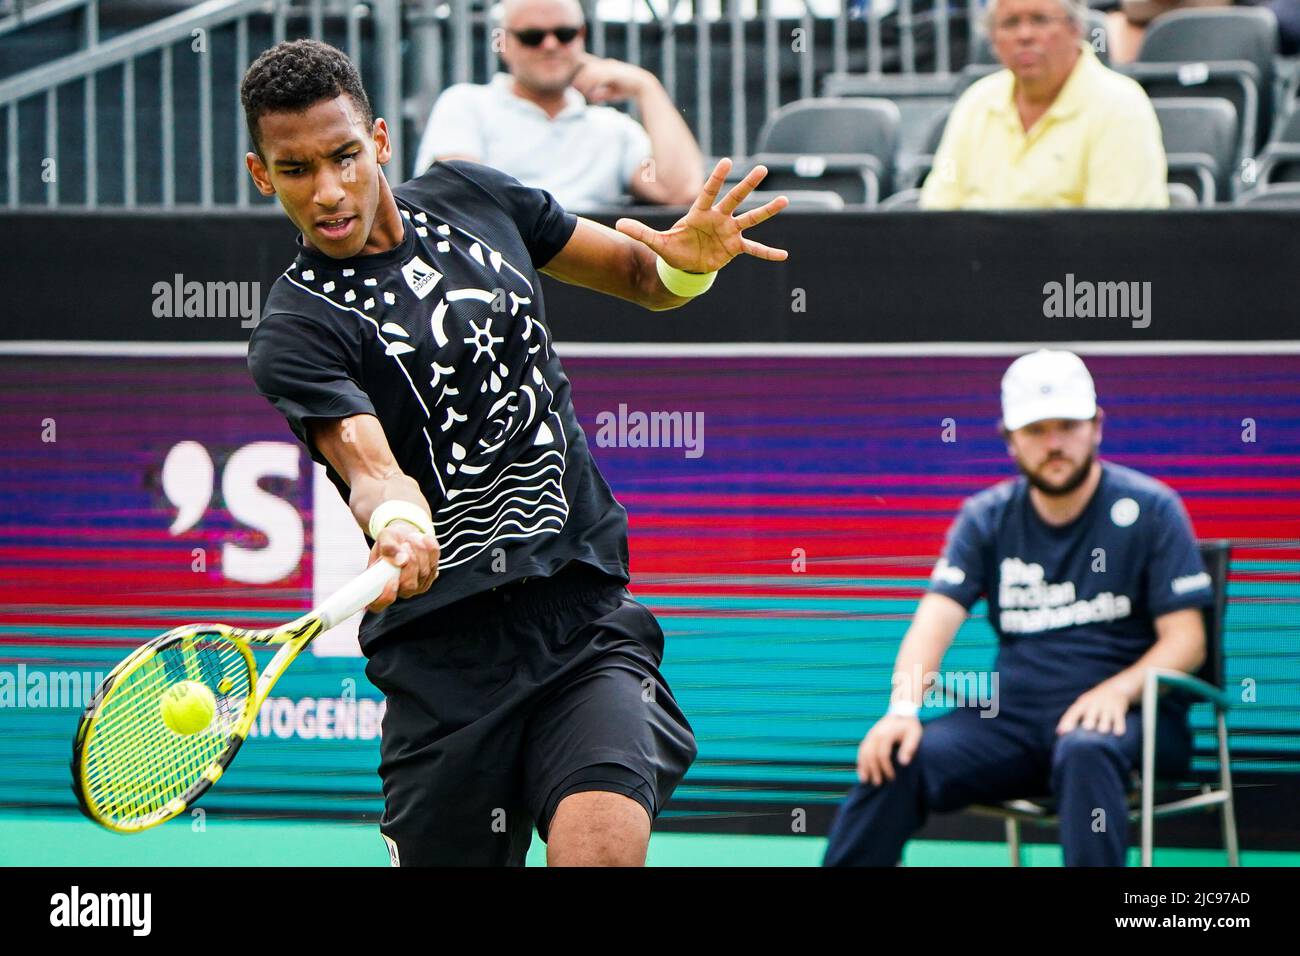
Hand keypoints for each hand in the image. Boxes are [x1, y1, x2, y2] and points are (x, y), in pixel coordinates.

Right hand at [366, 521, 438, 611]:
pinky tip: (423, 539)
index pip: (378, 604)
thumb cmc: (390, 541)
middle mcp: (398, 590)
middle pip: (409, 586)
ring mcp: (416, 586)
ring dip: (420, 550)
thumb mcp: (383, 537)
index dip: (386, 597)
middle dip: (410, 562)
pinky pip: (435, 562)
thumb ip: (387, 547)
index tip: (391, 580)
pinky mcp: (431, 576)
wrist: (403, 536)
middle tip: (405, 544)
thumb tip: (400, 560)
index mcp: (378, 586)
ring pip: (425, 572)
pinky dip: (430, 548)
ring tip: (411, 538)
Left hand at [570, 54, 648, 103]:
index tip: (571, 75)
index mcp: (605, 67)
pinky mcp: (614, 73)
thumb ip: (601, 93)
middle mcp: (607, 64)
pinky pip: (600, 77)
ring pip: (592, 71)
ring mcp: (610, 68)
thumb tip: (591, 97)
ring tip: (581, 91)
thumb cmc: (627, 89)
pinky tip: (590, 92)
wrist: (643, 86)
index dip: (578, 65)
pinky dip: (593, 84)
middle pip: (587, 67)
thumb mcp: (611, 92)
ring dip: (584, 81)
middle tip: (574, 87)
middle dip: (579, 76)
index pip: (588, 63)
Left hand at [615, 157, 788, 272]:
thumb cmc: (673, 249)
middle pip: (735, 198)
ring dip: (766, 210)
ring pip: (750, 218)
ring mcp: (729, 232)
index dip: (718, 178)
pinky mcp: (734, 248)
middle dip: (747, 185)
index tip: (728, 162)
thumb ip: (640, 232)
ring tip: (783, 200)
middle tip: (763, 168)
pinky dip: (767, 252)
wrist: (685, 266)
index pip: (710, 191)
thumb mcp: (656, 242)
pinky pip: (754, 249)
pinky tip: (784, 255)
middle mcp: (718, 218)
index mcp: (700, 213)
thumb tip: (618, 224)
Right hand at [856, 715, 922, 785]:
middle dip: (873, 770)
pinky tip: (861, 773)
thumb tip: (903, 763)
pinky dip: (860, 762)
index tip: (892, 778)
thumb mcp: (914, 735)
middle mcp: (875, 734)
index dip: (886, 767)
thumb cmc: (909, 727)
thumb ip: (909, 748)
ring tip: (866, 781)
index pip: (882, 754)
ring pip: (863, 753)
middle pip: (870, 755)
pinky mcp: (868, 737)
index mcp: (886, 734)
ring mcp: (870, 735)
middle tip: (878, 783)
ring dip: (864, 767)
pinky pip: (861, 750)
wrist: (901, 713)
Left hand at [1056, 684, 1131, 735]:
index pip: (1072, 713)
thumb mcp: (1082, 704)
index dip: (1066, 724)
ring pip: (1103, 727)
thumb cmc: (1094, 701)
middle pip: (1088, 723)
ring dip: (1102, 731)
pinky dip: (1117, 731)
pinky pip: (1119, 726)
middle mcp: (1094, 705)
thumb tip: (1059, 732)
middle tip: (1088, 730)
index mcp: (1082, 703)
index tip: (1062, 733)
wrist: (1116, 687)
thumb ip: (1071, 717)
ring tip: (1103, 730)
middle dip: (1087, 728)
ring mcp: (1107, 708)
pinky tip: (1116, 733)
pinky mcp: (1119, 711)